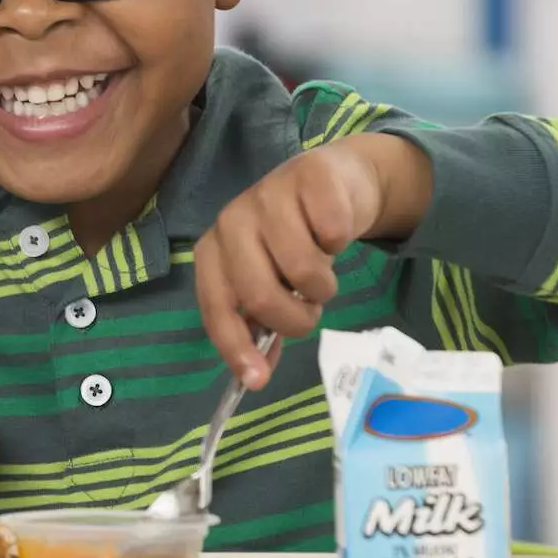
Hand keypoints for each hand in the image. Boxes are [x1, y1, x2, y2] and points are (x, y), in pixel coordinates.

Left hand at [195, 134, 431, 388]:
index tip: (257, 381)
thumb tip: (255, 376)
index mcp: (214, 250)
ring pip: (301, 268)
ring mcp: (268, 194)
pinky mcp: (309, 175)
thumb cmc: (296, 239)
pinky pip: (334, 233)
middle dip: (295, 318)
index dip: (235, 346)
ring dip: (324, 285)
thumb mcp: (272, 280)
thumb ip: (261, 323)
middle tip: (310, 310)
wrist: (335, 181)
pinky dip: (343, 243)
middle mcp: (232, 220)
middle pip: (259, 294)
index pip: (216, 306)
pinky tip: (335, 230)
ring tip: (323, 271)